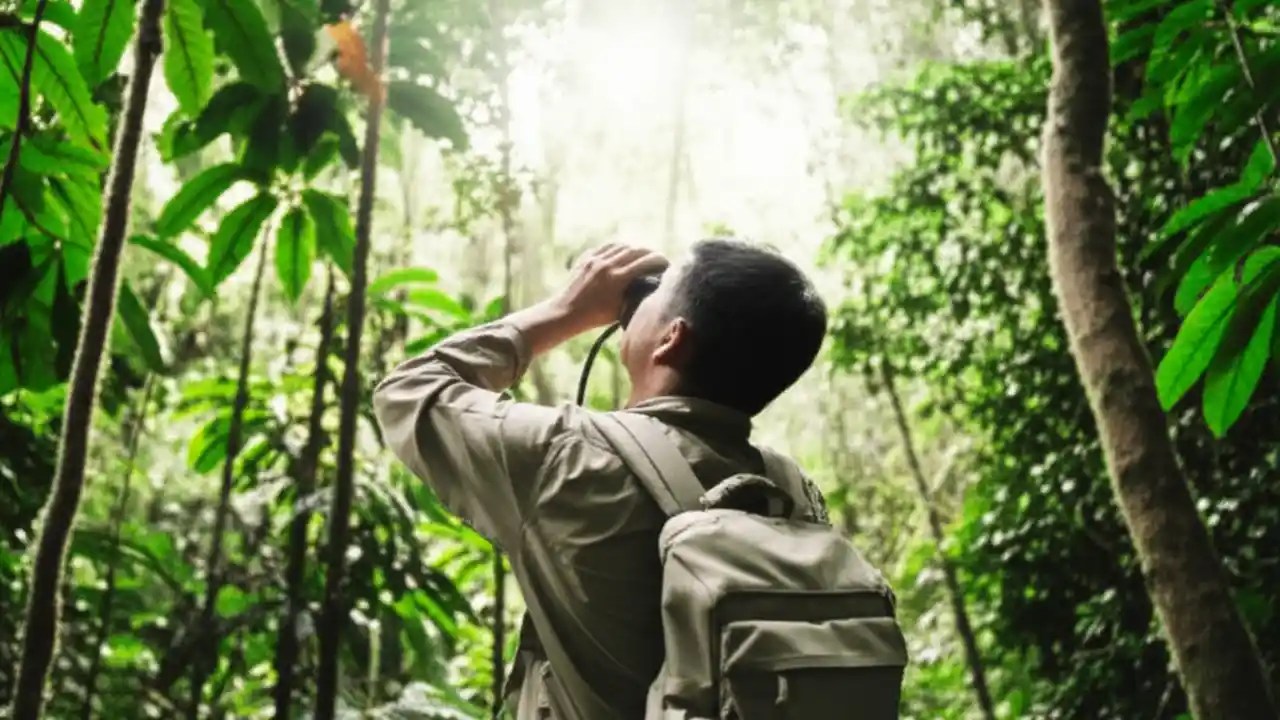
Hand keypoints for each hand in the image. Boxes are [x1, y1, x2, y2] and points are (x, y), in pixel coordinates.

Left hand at [553, 243, 668, 331]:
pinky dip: (618, 248)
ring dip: (634, 248)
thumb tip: (652, 284)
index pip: (646, 261)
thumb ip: (636, 294)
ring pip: (621, 245)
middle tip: (656, 258)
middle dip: (649, 252)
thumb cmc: (595, 316)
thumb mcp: (621, 308)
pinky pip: (607, 246)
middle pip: (636, 250)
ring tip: (641, 255)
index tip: (667, 263)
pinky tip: (623, 253)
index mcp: (618, 278)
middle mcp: (607, 265)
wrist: (566, 312)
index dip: (660, 260)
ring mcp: (595, 259)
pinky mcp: (586, 257)